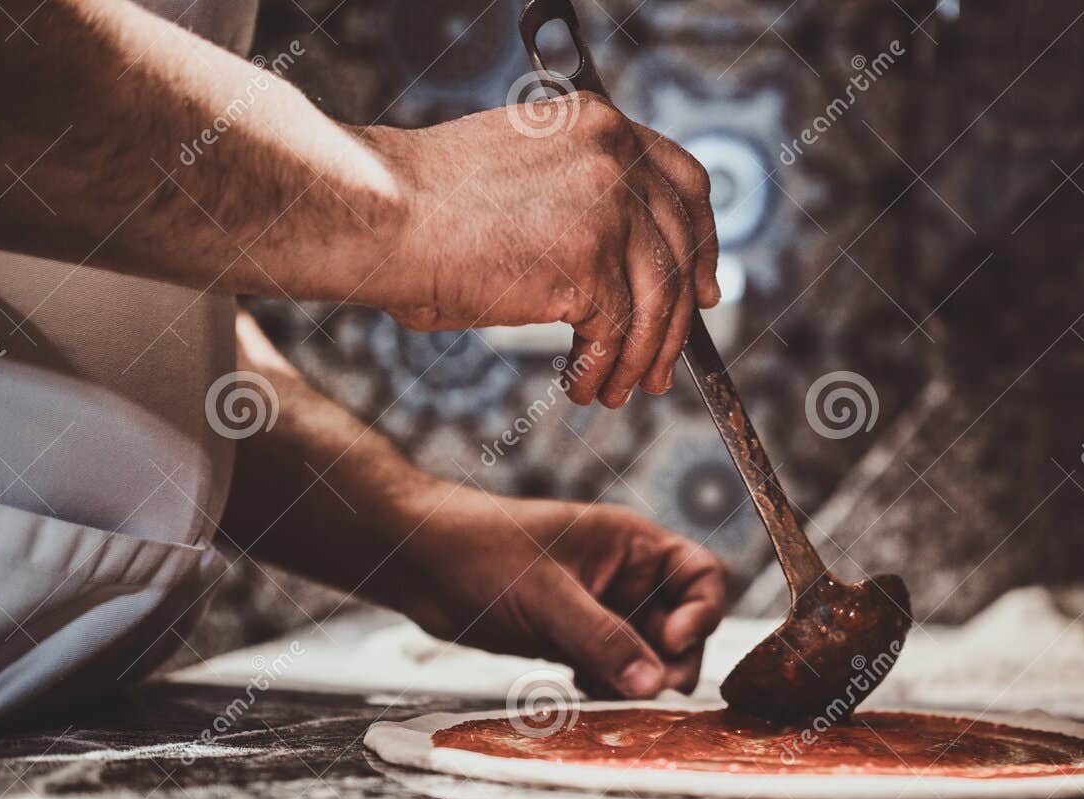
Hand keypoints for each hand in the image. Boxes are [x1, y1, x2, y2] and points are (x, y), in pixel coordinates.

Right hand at [364, 94, 719, 407]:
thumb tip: (619, 272)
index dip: (702, 244)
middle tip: (663, 365)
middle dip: (679, 319)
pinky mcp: (589, 264)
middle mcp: (613, 155)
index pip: (684, 184)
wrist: (379, 213)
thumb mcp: (523, 179)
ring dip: (640, 357)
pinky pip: (616, 334)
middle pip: (680, 249)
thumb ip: (581, 202)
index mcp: (598, 123)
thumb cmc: (425, 205)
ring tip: (616, 389)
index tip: (704, 289)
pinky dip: (601, 369)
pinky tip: (580, 386)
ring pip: (656, 301)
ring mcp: (607, 208)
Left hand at [394, 490, 727, 697]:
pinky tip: (585, 691)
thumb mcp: (547, 596)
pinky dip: (607, 686)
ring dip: (637, 679)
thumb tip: (655, 683)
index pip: (701, 577)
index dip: (702, 613)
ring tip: (611, 695)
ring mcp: (599, 610)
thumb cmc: (480, 551)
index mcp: (632, 545)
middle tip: (649, 692)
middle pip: (681, 626)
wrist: (417, 560)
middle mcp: (625, 577)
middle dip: (671, 660)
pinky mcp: (572, 638)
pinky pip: (610, 668)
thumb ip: (602, 639)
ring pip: (645, 655)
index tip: (673, 644)